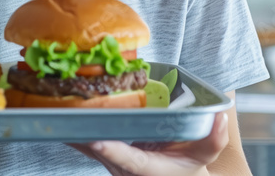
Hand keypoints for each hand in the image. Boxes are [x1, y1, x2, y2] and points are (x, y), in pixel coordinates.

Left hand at [67, 111, 228, 175]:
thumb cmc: (188, 169)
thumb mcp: (205, 156)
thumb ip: (214, 137)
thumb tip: (222, 112)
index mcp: (149, 170)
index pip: (128, 161)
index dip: (112, 151)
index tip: (97, 140)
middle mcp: (125, 171)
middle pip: (99, 152)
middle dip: (81, 135)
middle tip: (63, 112)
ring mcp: (112, 165)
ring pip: (86, 147)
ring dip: (71, 129)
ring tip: (52, 105)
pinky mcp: (104, 157)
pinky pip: (85, 142)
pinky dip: (73, 127)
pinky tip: (58, 109)